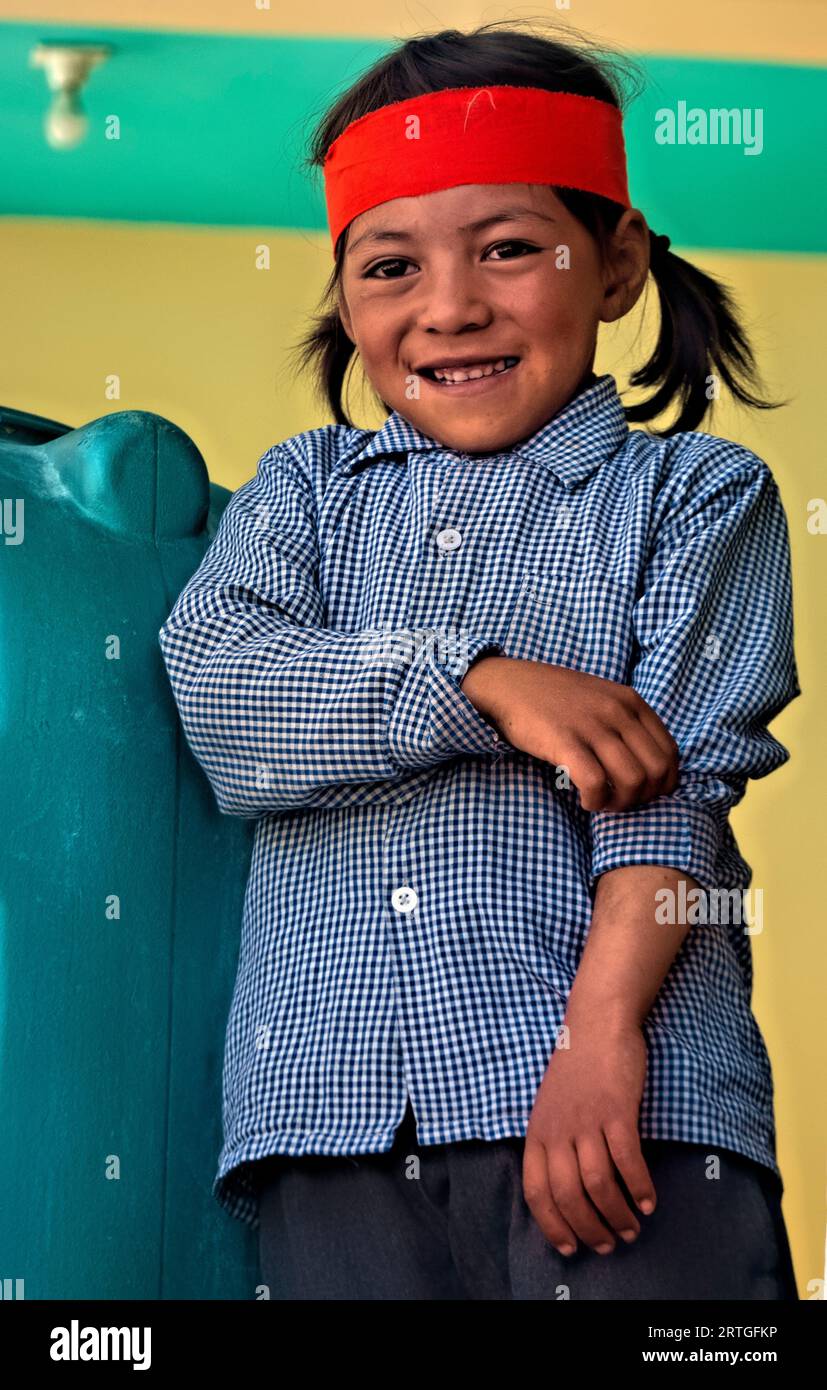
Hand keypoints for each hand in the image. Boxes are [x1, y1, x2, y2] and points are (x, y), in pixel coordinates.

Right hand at [461, 656, 678, 810]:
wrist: (508, 685)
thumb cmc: (553, 697)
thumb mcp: (601, 698)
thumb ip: (626, 722)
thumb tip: (647, 764)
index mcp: (631, 701)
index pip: (670, 752)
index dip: (663, 783)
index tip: (643, 793)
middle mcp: (618, 712)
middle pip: (656, 771)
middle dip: (644, 797)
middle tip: (620, 801)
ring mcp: (592, 726)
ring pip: (633, 780)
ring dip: (620, 803)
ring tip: (602, 802)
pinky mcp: (565, 742)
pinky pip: (596, 784)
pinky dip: (596, 802)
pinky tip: (585, 800)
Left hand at [522, 1016, 655, 1255]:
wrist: (596, 1022)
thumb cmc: (577, 1066)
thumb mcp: (551, 1106)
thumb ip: (555, 1142)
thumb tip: (568, 1189)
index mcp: (538, 1132)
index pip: (537, 1191)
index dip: (552, 1225)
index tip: (569, 1247)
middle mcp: (558, 1130)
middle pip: (569, 1195)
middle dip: (589, 1228)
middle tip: (608, 1244)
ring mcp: (587, 1120)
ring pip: (599, 1184)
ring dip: (617, 1214)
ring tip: (631, 1228)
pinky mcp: (616, 1110)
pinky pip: (627, 1160)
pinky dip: (639, 1186)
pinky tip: (649, 1200)